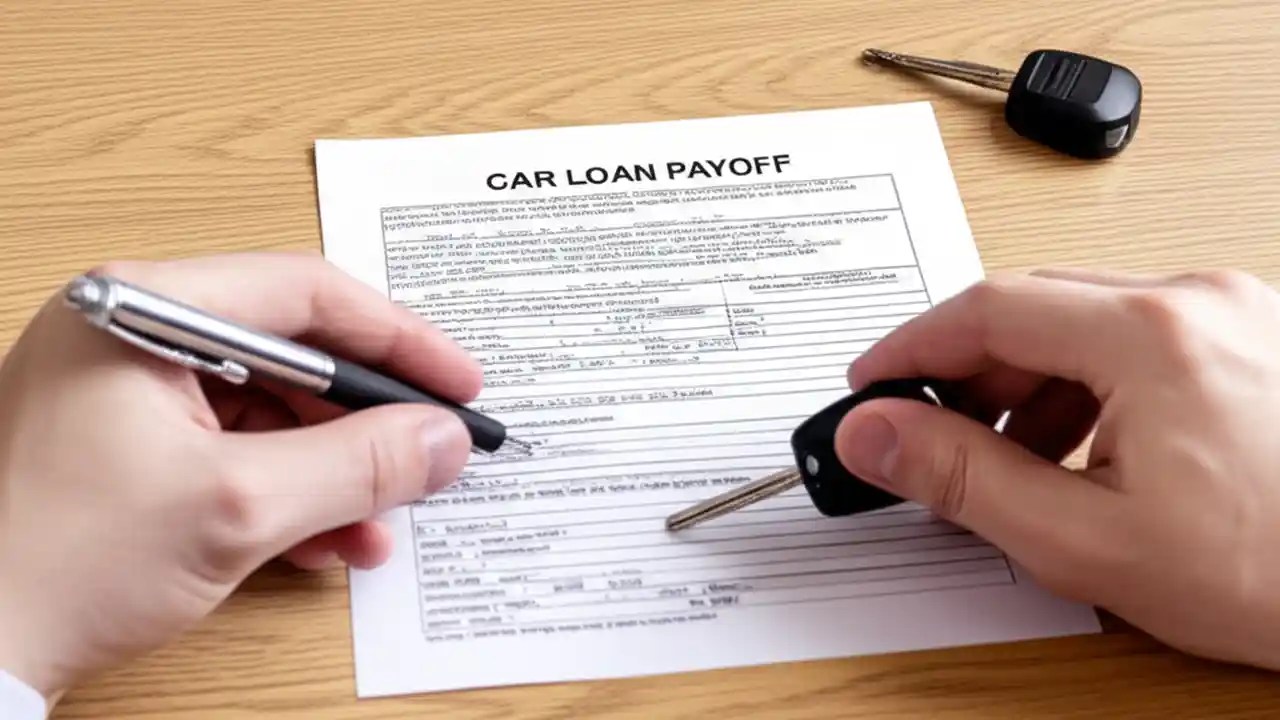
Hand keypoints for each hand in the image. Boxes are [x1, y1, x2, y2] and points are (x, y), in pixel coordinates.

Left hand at [0, 253, 480, 702]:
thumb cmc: (60, 562)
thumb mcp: (238, 508)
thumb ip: (358, 465)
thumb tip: (443, 439)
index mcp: (145, 310)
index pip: (306, 293)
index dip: (398, 341)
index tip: (458, 384)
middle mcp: (134, 330)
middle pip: (294, 352)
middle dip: (367, 420)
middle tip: (430, 456)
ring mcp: (127, 386)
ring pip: (272, 408)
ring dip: (334, 468)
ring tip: (376, 525)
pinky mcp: (128, 439)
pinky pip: (235, 445)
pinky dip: (288, 489)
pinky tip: (322, 540)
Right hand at [835, 268, 1279, 670]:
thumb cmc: (1276, 570)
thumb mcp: (1086, 539)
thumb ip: (963, 478)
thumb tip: (875, 435)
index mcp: (1149, 335)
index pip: (988, 308)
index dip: (912, 346)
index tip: (870, 384)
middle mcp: (1196, 301)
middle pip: (1036, 305)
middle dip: (969, 368)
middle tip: (927, 429)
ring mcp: (1236, 313)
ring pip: (1089, 320)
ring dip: (1029, 379)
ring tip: (1011, 457)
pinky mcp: (1257, 337)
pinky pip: (1142, 337)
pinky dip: (1089, 383)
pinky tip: (1084, 446)